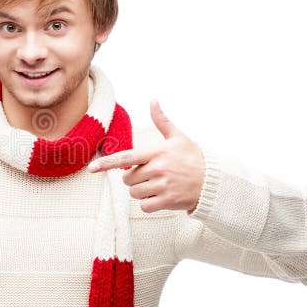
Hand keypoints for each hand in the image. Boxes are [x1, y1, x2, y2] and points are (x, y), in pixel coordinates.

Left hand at [88, 99, 204, 213]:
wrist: (214, 181)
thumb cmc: (193, 157)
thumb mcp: (178, 137)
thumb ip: (162, 121)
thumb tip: (153, 100)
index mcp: (157, 152)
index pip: (126, 158)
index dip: (107, 163)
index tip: (91, 169)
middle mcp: (158, 169)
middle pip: (127, 179)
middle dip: (134, 178)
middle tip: (151, 175)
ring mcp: (163, 185)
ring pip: (134, 193)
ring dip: (141, 191)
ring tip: (158, 185)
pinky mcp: (168, 200)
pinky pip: (145, 206)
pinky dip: (149, 203)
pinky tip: (161, 196)